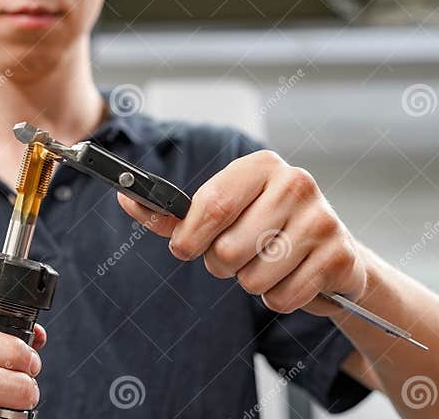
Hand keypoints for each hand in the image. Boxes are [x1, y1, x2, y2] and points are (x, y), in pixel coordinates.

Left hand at [118, 150, 368, 315]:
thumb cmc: (264, 227)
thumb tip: (125, 199)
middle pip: (227, 249)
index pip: (211, 205)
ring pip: (253, 278)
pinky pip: (282, 298)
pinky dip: (278, 298)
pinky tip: (291, 277)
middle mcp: (295, 183)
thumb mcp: (221, 213)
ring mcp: (322, 219)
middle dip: (221, 264)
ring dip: (250, 283)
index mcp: (260, 166)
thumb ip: (173, 213)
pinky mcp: (340, 257)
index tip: (185, 248)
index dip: (190, 236)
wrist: (331, 252)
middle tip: (236, 256)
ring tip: (267, 263)